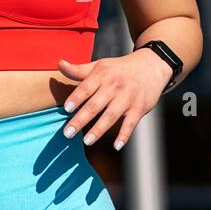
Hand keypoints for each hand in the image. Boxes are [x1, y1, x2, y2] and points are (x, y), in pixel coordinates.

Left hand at [57, 49, 172, 149]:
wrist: (150, 66)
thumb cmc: (119, 69)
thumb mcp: (99, 66)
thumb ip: (78, 70)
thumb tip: (59, 63)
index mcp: (102, 75)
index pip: (86, 88)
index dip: (76, 98)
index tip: (66, 109)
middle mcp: (115, 86)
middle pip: (95, 105)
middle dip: (81, 119)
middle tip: (67, 133)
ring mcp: (128, 98)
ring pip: (111, 116)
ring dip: (98, 130)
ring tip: (86, 141)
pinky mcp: (139, 108)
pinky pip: (131, 124)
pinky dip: (124, 135)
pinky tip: (116, 146)